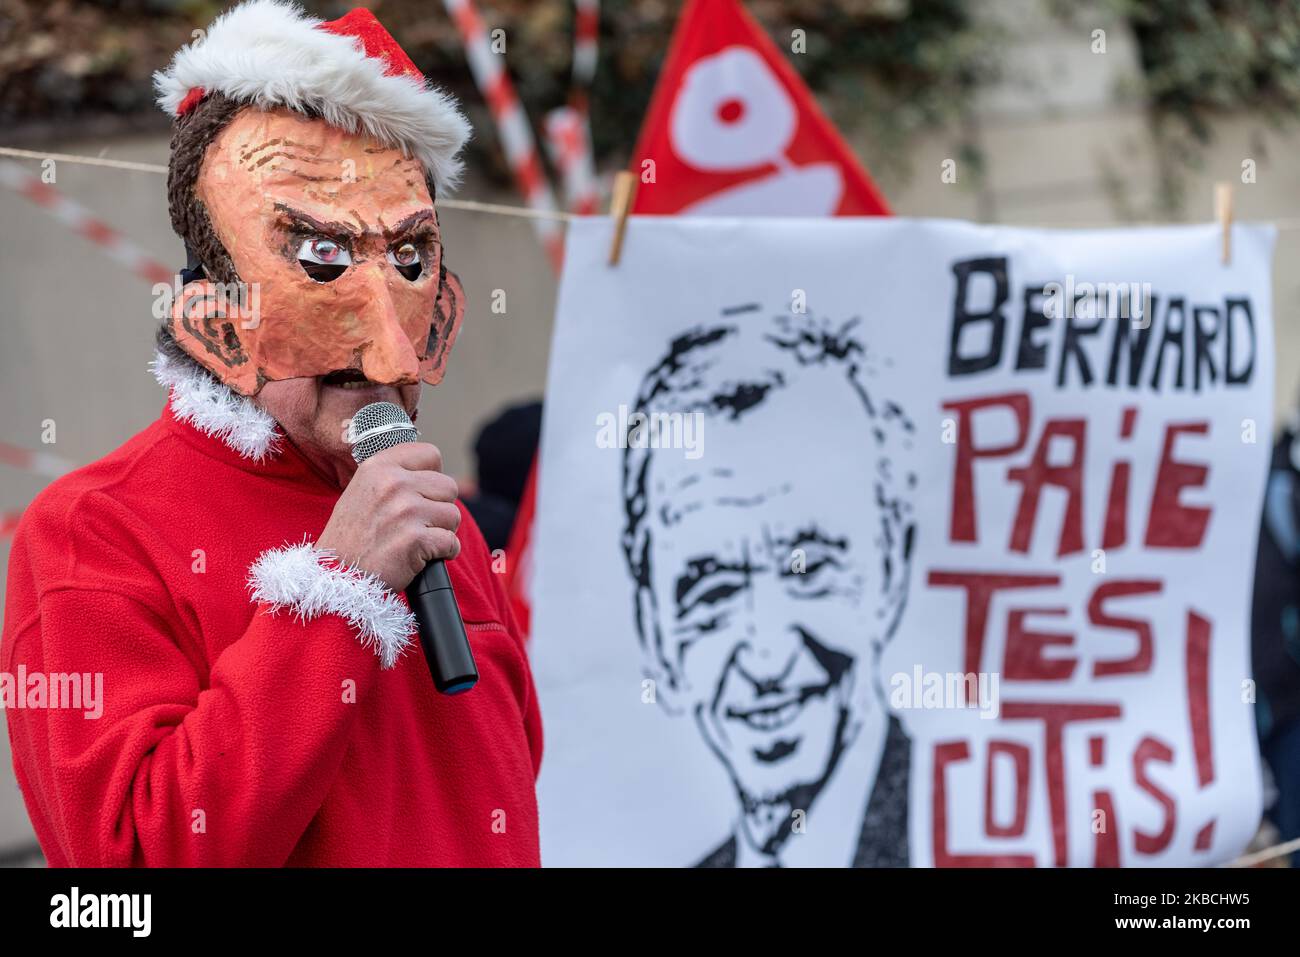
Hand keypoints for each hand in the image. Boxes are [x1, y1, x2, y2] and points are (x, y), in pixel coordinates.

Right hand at [317, 443, 460, 591]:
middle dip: (440, 508)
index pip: (430, 453)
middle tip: (419, 524)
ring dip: (442, 531)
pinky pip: (452, 542)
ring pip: (453, 514)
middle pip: (448, 486)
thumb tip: (430, 471)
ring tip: (417, 541)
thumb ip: (393, 476)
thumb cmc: (352, 538)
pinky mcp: (416, 539)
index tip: (423, 493)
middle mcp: (393, 483)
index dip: (433, 476)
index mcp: (379, 466)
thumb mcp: (362, 491)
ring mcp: (406, 510)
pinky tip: (424, 557)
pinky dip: (445, 552)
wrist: (337, 576)